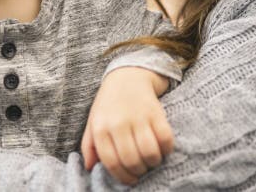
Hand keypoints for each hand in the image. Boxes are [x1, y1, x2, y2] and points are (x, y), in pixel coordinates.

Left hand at [81, 67, 173, 184]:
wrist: (127, 76)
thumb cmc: (109, 104)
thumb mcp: (93, 122)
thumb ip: (89, 145)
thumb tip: (89, 167)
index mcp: (101, 127)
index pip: (111, 162)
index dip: (122, 176)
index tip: (130, 180)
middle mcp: (119, 123)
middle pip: (132, 160)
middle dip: (138, 171)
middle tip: (141, 170)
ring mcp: (138, 117)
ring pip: (150, 153)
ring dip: (153, 163)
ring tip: (151, 160)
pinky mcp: (156, 112)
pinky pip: (166, 139)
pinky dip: (166, 150)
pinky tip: (161, 148)